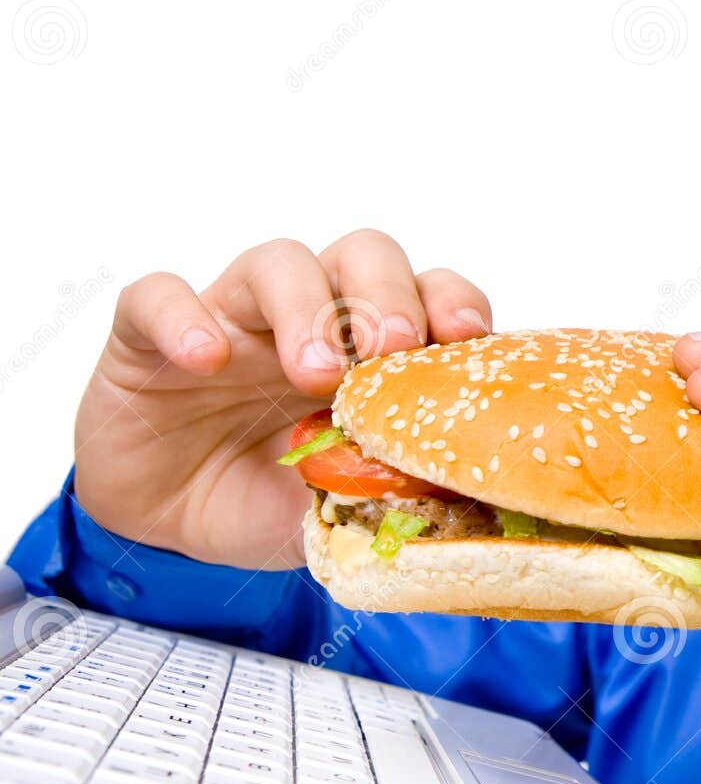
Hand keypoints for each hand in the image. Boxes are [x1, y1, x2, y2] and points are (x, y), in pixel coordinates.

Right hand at [75, 231, 492, 568]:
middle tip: (394, 348)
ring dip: (306, 308)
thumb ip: (395, 493)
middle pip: (363, 256)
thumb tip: (459, 497)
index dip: (452, 303)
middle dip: (388, 294)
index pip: (427, 295)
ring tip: (316, 374)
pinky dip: (182, 318)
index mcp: (371, 351)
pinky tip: (205, 360)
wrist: (172, 527)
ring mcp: (232, 318)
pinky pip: (158, 297)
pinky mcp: (149, 336)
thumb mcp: (344, 507)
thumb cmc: (273, 500)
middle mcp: (311, 318)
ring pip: (276, 262)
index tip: (468, 337)